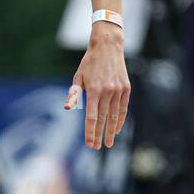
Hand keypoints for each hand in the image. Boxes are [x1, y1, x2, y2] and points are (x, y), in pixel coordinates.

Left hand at [64, 24, 130, 148]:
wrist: (108, 46)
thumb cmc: (89, 63)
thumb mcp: (78, 77)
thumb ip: (74, 94)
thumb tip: (67, 108)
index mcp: (94, 90)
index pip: (92, 117)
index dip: (90, 132)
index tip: (89, 144)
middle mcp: (107, 92)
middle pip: (103, 119)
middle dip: (99, 135)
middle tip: (97, 147)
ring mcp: (118, 90)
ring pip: (114, 116)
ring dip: (111, 131)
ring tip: (108, 143)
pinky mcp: (126, 88)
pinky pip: (123, 108)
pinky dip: (120, 120)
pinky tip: (117, 129)